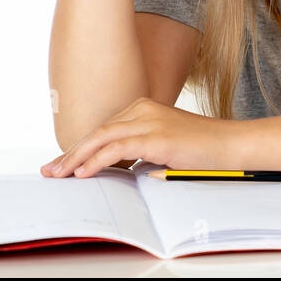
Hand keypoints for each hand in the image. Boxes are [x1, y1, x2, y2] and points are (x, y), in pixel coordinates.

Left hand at [40, 98, 247, 177]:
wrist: (230, 145)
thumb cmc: (201, 149)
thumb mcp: (164, 144)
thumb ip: (140, 148)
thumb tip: (116, 166)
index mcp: (143, 107)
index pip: (103, 128)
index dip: (79, 146)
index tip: (62, 162)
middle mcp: (143, 109)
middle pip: (97, 131)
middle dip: (70, 152)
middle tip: (50, 170)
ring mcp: (150, 121)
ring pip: (101, 138)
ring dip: (76, 158)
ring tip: (59, 174)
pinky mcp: (156, 137)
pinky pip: (117, 149)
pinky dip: (97, 161)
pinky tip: (84, 172)